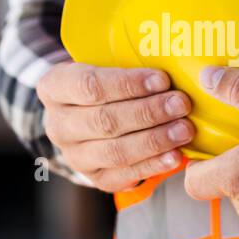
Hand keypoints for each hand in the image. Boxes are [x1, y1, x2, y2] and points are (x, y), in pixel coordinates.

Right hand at [38, 62, 193, 192]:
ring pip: (114, 151)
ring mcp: (73, 155)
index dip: (127, 84)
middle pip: (104, 120)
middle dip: (148, 113)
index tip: (162, 79)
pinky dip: (151, 167)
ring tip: (184, 131)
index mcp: (54, 87)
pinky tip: (174, 157)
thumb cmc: (104, 82)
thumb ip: (127, 63)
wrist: (86, 114)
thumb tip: (173, 61)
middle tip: (181, 104)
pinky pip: (122, 176)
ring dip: (154, 141)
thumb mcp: (103, 63)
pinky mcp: (93, 177)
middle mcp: (58, 125)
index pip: (89, 85)